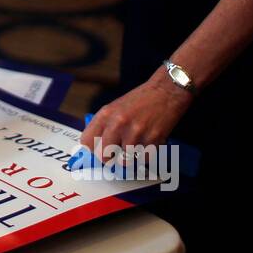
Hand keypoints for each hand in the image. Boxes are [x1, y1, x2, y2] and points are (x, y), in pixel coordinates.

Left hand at [77, 70, 192, 163]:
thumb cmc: (141, 100)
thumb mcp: (115, 107)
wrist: (166, 91)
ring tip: (136, 143)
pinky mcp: (152, 140)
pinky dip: (146, 155)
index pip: (86, 142)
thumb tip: (94, 147)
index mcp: (106, 115)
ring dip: (130, 156)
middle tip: (116, 153)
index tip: (96, 153)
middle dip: (110, 158)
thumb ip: (104, 126)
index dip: (91, 150)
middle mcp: (118, 124)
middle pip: (103, 156)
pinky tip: (148, 142)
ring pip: (125, 160)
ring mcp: (136, 133)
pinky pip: (143, 159)